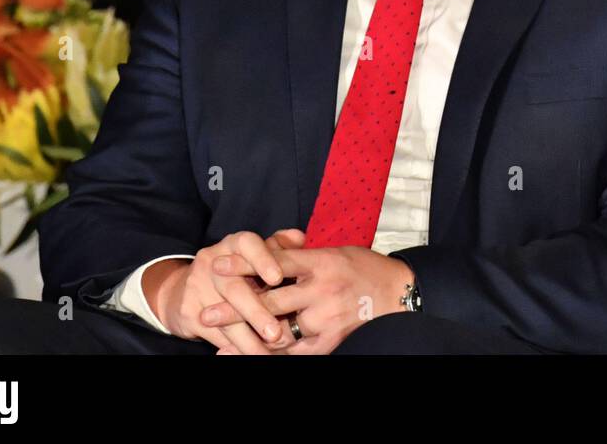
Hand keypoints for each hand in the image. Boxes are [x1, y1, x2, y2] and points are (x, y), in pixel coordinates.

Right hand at [145, 230, 297, 353]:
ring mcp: (197, 286)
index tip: (278, 278)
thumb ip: (279, 247)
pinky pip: (214, 333)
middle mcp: (213, 261)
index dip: (263, 259)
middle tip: (275, 334)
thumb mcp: (257, 256)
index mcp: (234, 244)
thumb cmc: (237, 271)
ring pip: (224, 317)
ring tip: (266, 353)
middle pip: (234, 288)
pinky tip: (249, 354)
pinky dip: (234, 347)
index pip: (248, 244)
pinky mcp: (188, 312)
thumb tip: (299, 236)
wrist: (185, 288)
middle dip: (256, 313)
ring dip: (247, 340)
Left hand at [203, 242, 413, 354]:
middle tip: (207, 312)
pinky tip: (251, 356)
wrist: (399, 293)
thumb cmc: (365, 268)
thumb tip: (268, 251)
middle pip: (271, 299)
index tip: (219, 265)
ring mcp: (327, 317)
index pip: (276, 261)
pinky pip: (297, 353)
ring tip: (220, 341)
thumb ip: (303, 254)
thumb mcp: (335, 251)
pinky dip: (272, 356)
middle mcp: (323, 290)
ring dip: (248, 336)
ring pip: (281, 330)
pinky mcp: (332, 340)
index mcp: (322, 261)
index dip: (246, 263)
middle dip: (236, 306)